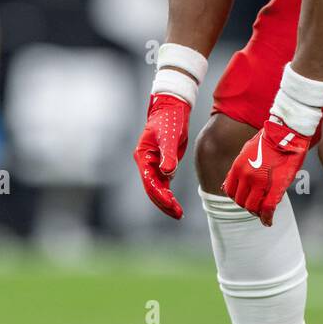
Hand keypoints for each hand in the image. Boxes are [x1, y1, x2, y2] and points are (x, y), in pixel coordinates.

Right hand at [133, 93, 190, 219]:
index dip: (160, 194)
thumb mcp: (170, 136)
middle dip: (163, 203)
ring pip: (158, 188)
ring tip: (178, 213)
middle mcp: (146, 162)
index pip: (150, 181)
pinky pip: (164, 183)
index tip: (171, 204)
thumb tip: (168, 173)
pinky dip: (168, 193)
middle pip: (152, 188)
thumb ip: (168, 154)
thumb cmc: (169, 119)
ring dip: (166, 201)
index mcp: (144, 156)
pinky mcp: (162, 163)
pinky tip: (175, 203)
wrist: (172, 109)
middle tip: (177, 214)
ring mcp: (154, 164)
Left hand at [223, 117, 310, 226]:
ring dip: (256, 212)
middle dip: (247, 206)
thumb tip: (225, 186)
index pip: (230, 191)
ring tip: (262, 212)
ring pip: (253, 207)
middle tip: (255, 207)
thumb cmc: (269, 141)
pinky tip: (268, 221)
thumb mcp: (246, 152)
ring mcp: (260, 182)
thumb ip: (236, 170)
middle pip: (240, 201)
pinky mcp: (276, 186)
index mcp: (238, 167)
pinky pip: (268, 208)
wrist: (286, 133)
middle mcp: (246, 176)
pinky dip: (267, 217)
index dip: (237, 198)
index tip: (244, 199)